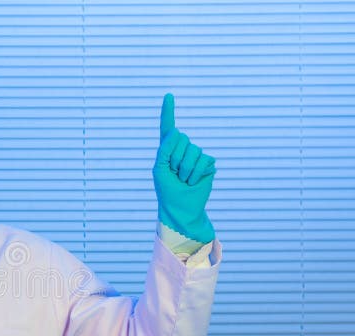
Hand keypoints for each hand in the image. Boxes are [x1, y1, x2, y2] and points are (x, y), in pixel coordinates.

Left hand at [153, 93, 215, 243]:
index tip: (169, 95)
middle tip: (175, 173)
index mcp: (167, 149)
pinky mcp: (208, 164)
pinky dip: (196, 173)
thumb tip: (176, 131)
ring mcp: (196, 156)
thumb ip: (165, 149)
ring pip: (193, 151)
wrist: (181, 207)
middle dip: (176, 158)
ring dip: (186, 169)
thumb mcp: (160, 168)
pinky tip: (193, 181)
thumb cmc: (167, 189)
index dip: (168, 111)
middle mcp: (182, 149)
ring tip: (183, 179)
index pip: (167, 128)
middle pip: (181, 139)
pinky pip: (204, 160)